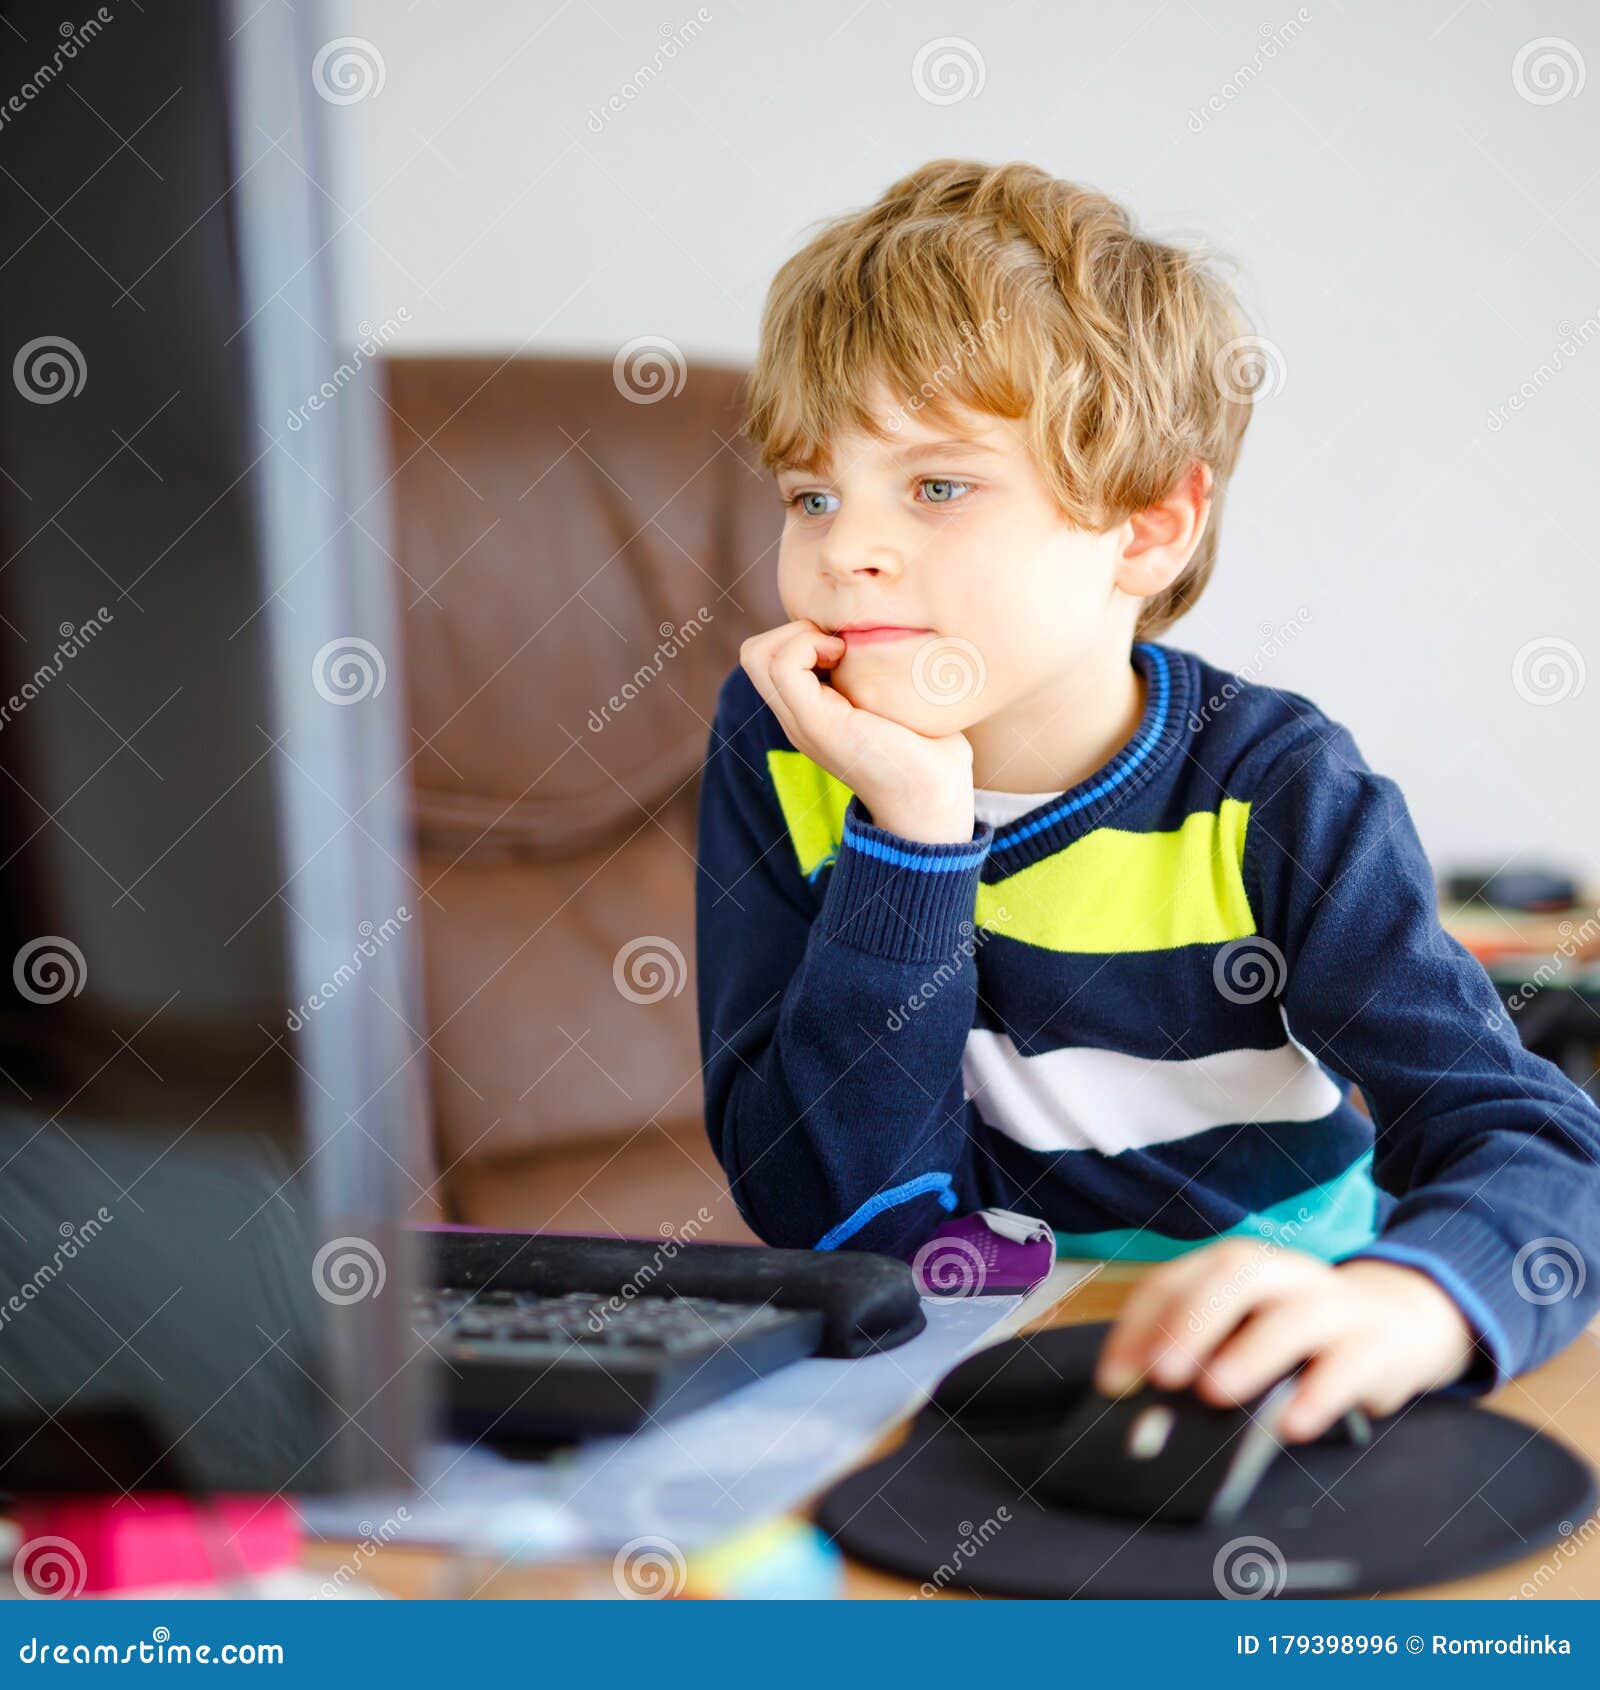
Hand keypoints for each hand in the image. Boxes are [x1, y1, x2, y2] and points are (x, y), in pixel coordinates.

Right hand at [740, 619, 975, 842]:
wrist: (932, 800)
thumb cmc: (929, 753)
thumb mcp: (898, 704)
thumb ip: (884, 677)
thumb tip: (902, 641)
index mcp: (811, 713)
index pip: (770, 656)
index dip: (801, 634)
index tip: (846, 645)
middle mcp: (797, 718)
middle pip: (754, 654)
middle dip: (793, 630)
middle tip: (839, 646)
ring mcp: (801, 721)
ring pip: (757, 655)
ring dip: (799, 635)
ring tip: (839, 652)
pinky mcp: (816, 722)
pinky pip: (782, 664)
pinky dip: (808, 645)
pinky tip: (843, 658)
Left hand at [1093, 1242, 1477, 1441]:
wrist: (1401, 1321)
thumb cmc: (1299, 1332)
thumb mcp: (1245, 1331)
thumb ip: (1198, 1356)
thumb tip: (1140, 1403)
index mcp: (1237, 1266)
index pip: (1175, 1280)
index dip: (1139, 1327)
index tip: (1113, 1380)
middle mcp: (1284, 1273)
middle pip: (1236, 1276)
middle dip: (1192, 1321)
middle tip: (1161, 1373)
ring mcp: (1334, 1305)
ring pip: (1295, 1316)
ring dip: (1251, 1353)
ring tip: (1215, 1394)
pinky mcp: (1378, 1345)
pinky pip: (1349, 1364)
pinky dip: (1319, 1393)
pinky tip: (1290, 1425)